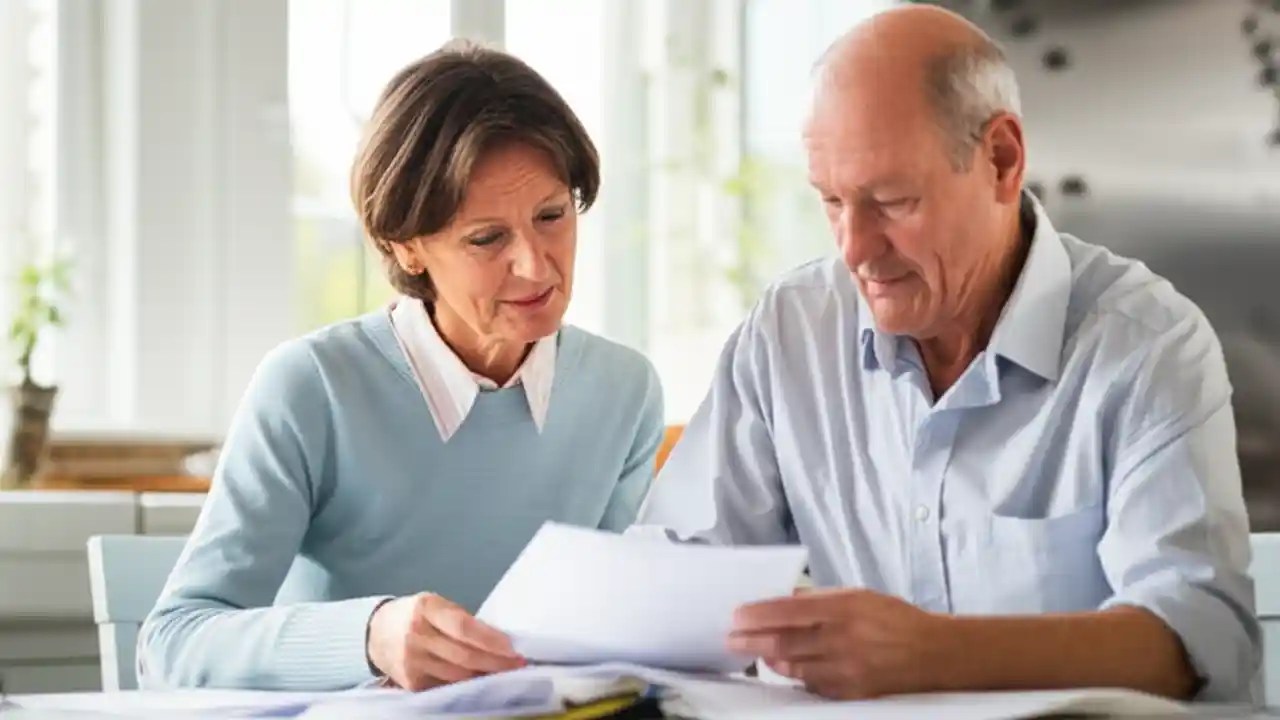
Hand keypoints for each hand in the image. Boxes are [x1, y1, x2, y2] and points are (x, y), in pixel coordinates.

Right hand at [366, 593, 524, 690]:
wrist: (374, 632)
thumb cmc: (413, 614)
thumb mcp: (434, 604)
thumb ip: (459, 619)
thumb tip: (496, 639)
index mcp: (426, 608)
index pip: (463, 627)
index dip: (490, 640)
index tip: (512, 648)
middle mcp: (417, 635)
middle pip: (464, 655)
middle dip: (495, 662)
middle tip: (518, 664)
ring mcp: (413, 661)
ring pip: (457, 675)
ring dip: (484, 675)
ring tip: (505, 673)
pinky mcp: (411, 682)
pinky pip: (445, 685)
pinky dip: (465, 684)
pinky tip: (480, 681)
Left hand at [728, 589, 951, 699]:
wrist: (932, 653)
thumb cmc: (893, 618)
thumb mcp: (859, 595)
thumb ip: (820, 599)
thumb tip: (784, 599)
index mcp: (844, 608)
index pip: (789, 612)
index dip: (759, 615)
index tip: (737, 616)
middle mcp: (842, 639)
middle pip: (785, 643)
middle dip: (752, 641)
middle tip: (732, 639)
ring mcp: (846, 669)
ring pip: (793, 668)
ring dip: (771, 660)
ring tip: (757, 653)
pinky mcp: (850, 692)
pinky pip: (812, 686)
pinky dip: (797, 676)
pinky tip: (789, 668)